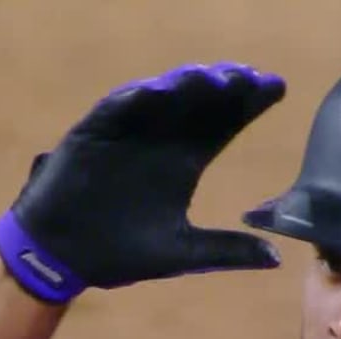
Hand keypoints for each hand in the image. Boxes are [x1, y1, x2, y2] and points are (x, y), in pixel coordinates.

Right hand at [0, 63, 286, 303]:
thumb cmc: (118, 253)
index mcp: (184, 162)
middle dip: (226, 86)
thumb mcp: (180, 253)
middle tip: (251, 77)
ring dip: (186, 85)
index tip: (279, 87)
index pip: (224, 125)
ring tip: (213, 79)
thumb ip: (226, 250)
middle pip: (200, 103)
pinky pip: (116, 109)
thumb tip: (277, 257)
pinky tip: (160, 91)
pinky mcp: (93, 133)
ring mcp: (127, 133)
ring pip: (163, 97)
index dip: (250, 104)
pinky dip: (136, 99)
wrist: (61, 259)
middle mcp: (161, 140)